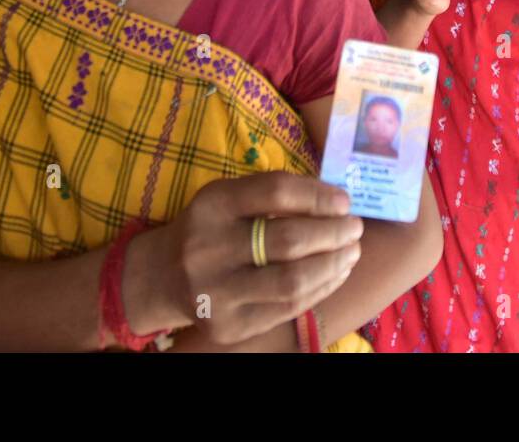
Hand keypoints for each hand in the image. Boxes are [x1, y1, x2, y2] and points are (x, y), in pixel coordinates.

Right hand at [155, 172, 362, 345]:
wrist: (164, 277)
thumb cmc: (212, 228)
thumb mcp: (230, 198)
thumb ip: (274, 195)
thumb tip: (337, 200)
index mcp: (212, 205)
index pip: (276, 193)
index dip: (318, 195)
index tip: (344, 201)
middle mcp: (208, 249)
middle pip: (289, 240)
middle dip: (334, 233)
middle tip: (355, 227)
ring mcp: (216, 293)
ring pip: (293, 281)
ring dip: (334, 264)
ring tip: (352, 251)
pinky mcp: (228, 326)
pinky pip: (289, 308)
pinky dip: (321, 288)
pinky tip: (335, 273)